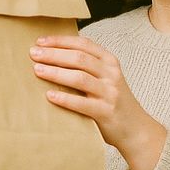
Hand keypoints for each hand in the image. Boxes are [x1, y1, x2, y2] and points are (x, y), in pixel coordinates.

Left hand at [30, 35, 165, 169]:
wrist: (135, 129)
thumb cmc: (111, 101)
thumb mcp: (104, 77)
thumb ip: (86, 66)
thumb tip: (50, 54)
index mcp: (109, 61)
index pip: (83, 44)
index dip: (60, 41)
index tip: (40, 41)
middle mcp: (111, 73)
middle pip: (79, 58)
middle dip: (54, 54)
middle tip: (33, 54)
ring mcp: (110, 93)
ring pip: (80, 78)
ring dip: (56, 72)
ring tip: (37, 70)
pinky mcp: (106, 112)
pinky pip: (83, 104)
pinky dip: (65, 99)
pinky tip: (49, 96)